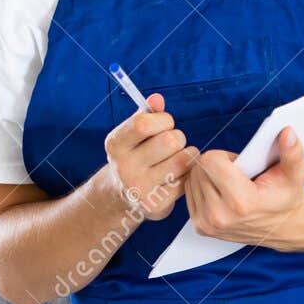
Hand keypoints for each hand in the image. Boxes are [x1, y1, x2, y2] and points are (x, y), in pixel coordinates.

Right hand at [102, 92, 199, 220]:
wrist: (120, 198)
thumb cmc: (134, 157)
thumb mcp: (132, 135)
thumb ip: (146, 115)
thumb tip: (157, 98)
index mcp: (115, 145)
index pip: (144, 123)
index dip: (163, 120)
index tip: (164, 125)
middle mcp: (124, 167)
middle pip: (170, 141)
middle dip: (178, 138)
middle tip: (172, 146)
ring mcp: (139, 188)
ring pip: (183, 160)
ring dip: (187, 156)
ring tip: (177, 159)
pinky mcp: (155, 205)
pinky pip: (187, 181)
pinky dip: (187, 176)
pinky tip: (176, 177)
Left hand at [184, 126, 303, 247]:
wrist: (283, 228)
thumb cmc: (286, 197)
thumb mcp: (295, 173)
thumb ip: (292, 152)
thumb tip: (287, 132)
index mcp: (241, 202)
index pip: (210, 162)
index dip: (224, 156)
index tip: (238, 164)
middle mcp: (220, 216)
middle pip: (199, 169)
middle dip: (215, 165)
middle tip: (235, 174)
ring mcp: (208, 224)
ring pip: (191, 180)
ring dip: (208, 177)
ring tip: (229, 184)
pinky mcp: (201, 228)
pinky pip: (189, 193)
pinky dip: (201, 188)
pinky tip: (220, 192)